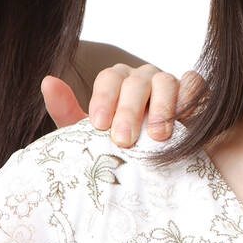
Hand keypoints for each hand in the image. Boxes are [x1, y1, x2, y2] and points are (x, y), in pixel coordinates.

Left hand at [42, 64, 203, 147]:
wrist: (158, 165)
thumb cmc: (123, 149)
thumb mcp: (90, 135)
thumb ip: (67, 110)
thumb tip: (47, 81)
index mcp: (117, 83)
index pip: (109, 78)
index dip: (103, 99)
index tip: (98, 125)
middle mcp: (143, 78)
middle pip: (135, 81)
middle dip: (128, 111)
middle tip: (123, 140)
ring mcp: (170, 83)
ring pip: (165, 81)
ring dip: (160, 108)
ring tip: (157, 136)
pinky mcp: (195, 92)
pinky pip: (194, 83)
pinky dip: (189, 97)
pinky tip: (184, 120)